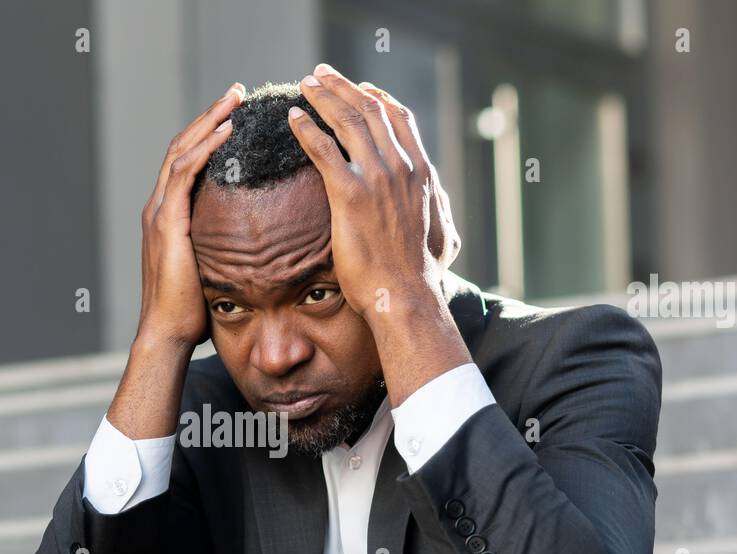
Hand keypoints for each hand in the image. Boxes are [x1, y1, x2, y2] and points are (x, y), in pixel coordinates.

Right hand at [137, 82, 243, 349]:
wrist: (167, 335)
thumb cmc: (190, 314)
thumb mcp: (211, 273)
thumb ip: (224, 254)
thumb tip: (257, 254)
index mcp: (168, 217)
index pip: (187, 163)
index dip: (208, 136)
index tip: (234, 116)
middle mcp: (159, 208)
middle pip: (183, 146)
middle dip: (210, 117)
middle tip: (237, 93)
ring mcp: (160, 213)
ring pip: (183, 151)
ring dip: (210, 122)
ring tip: (234, 100)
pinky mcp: (168, 223)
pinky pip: (186, 173)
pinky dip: (206, 148)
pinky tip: (228, 131)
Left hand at [288, 65, 460, 323]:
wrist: (405, 295)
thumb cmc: (421, 275)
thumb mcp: (443, 236)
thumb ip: (440, 214)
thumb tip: (442, 209)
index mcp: (421, 172)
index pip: (400, 119)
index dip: (378, 97)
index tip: (360, 87)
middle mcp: (401, 167)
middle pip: (370, 110)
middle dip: (343, 86)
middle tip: (321, 75)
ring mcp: (376, 178)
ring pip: (346, 121)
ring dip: (323, 97)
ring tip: (304, 85)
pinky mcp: (350, 193)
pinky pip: (323, 148)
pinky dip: (306, 128)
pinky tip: (293, 118)